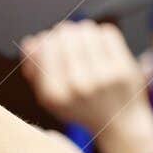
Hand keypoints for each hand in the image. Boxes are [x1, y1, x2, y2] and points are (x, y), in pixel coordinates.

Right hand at [20, 20, 152, 152]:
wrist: (118, 123)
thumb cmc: (81, 106)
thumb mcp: (51, 96)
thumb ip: (35, 69)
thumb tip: (30, 42)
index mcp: (54, 94)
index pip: (45, 45)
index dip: (47, 39)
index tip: (52, 44)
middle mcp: (78, 86)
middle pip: (65, 33)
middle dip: (65, 33)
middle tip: (69, 42)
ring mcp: (103, 77)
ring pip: (86, 29)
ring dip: (83, 33)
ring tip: (85, 45)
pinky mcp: (123, 69)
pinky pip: (107, 32)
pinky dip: (102, 35)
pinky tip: (101, 48)